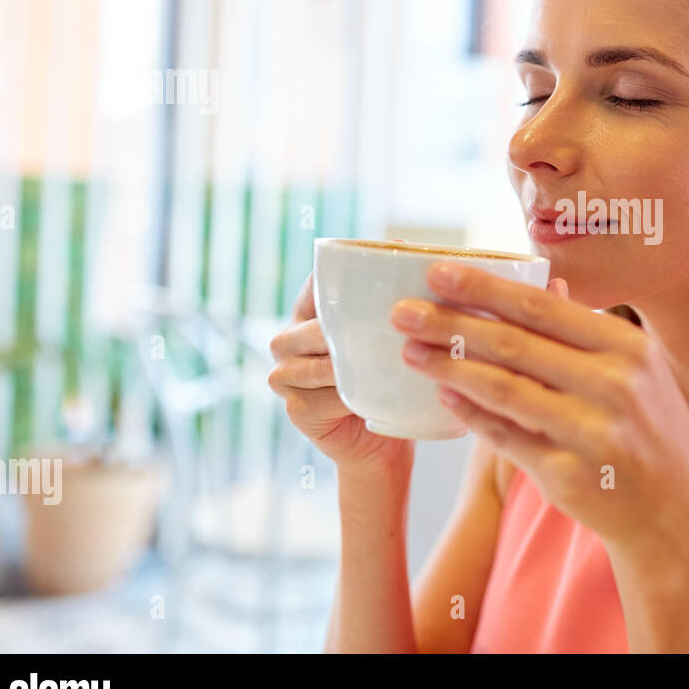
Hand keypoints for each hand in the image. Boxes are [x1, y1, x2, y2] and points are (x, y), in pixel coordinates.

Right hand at [269, 264, 413, 480]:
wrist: (384, 444)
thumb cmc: (392, 382)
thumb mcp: (393, 337)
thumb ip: (391, 298)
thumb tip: (403, 245)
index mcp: (308, 313)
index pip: (316, 284)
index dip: (342, 281)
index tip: (381, 281)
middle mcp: (288, 340)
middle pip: (314, 326)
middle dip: (351, 329)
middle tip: (394, 330)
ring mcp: (285, 376)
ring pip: (317, 363)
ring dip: (351, 364)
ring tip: (387, 362)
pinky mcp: (295, 410)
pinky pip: (321, 396)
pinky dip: (348, 396)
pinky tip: (372, 394)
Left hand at [390, 262, 688, 553]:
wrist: (678, 513)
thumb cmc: (652, 430)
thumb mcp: (638, 371)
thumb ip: (586, 330)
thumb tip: (541, 280)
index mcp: (627, 348)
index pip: (541, 307)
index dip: (484, 288)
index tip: (436, 273)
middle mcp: (613, 386)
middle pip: (514, 345)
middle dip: (450, 324)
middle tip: (403, 312)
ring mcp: (591, 434)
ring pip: (504, 390)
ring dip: (449, 368)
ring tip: (411, 351)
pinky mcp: (569, 476)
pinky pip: (507, 437)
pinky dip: (472, 414)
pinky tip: (444, 396)